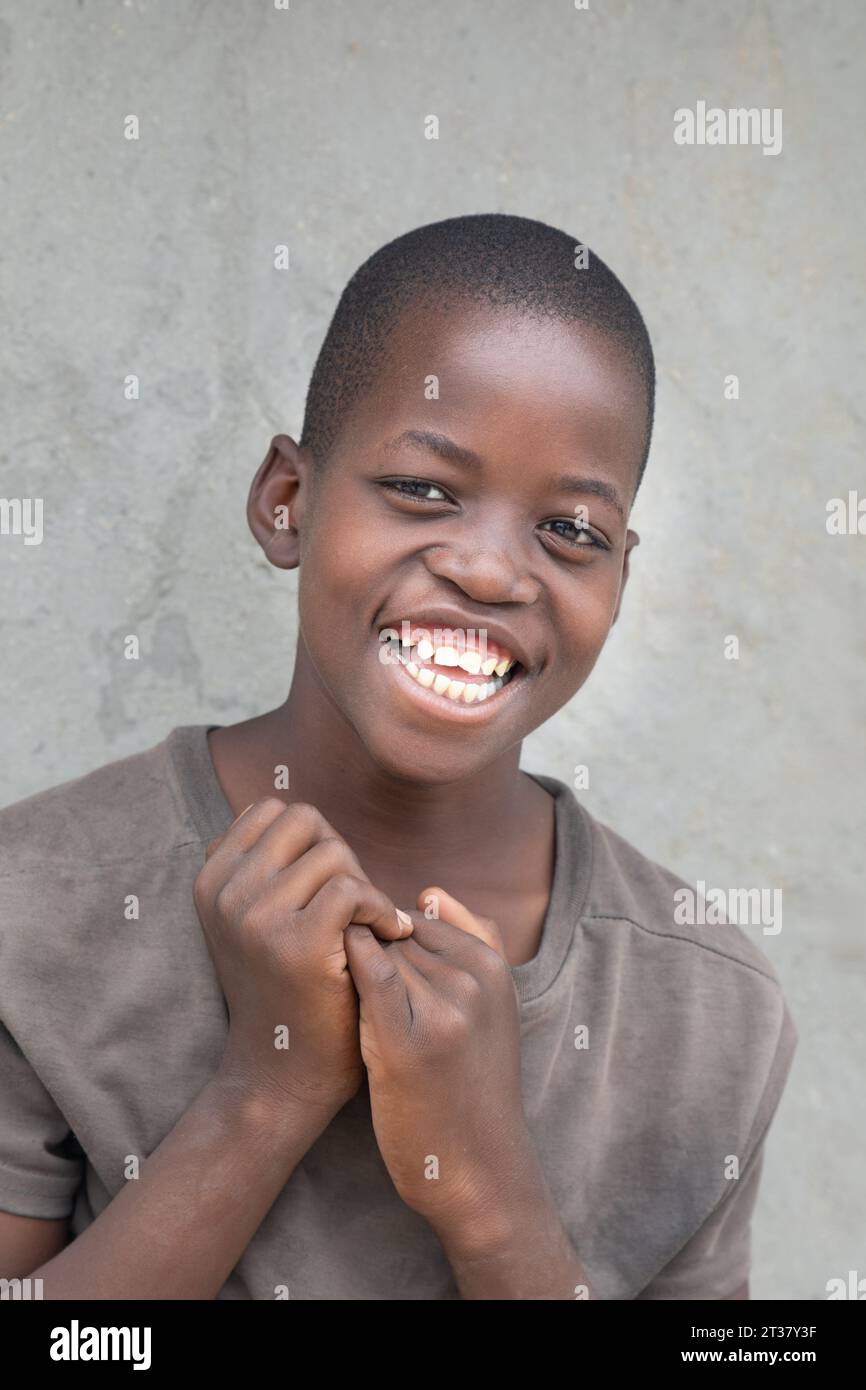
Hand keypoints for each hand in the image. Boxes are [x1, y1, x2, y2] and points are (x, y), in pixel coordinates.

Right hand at [193, 799, 411, 1117]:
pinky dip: (382, 909)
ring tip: (366, 927)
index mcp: (211, 878)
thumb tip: (278, 807)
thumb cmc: (285, 986)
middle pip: (306, 820)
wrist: (283, 1071)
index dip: (313, 841)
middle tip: (354, 907)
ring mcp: (255, 916)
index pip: (275, 810)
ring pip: (333, 852)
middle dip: (338, 856)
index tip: (327, 888)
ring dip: (363, 886)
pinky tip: (388, 938)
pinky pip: (353, 889)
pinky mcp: (297, 943)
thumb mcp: (255, 919)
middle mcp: (224, 891)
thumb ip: (262, 864)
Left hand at [343, 887, 539, 1243]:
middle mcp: (473, 980)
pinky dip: (344, 973)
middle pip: (394, 935)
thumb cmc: (472, 1084)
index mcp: (493, 966)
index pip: (418, 919)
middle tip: (343, 996)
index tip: (368, 982)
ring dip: (348, 970)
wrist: (479, 1169)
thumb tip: (428, 890)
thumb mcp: (494, 1006)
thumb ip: (471, 941)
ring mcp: (443, 1011)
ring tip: (334, 1004)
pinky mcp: (407, 1044)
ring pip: (376, 953)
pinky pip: (368, 977)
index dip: (383, 947)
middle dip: (366, 957)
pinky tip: (327, 994)